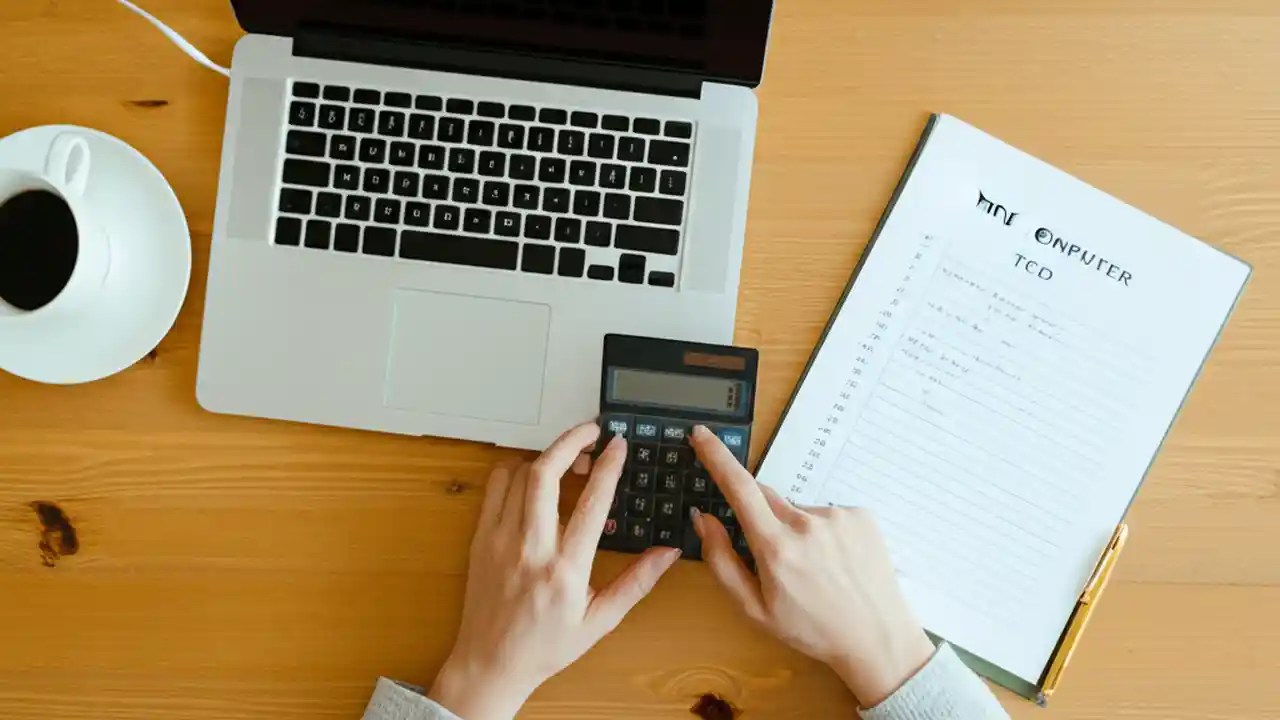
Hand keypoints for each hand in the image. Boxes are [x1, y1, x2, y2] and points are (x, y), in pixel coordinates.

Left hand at [429, 423, 681, 719]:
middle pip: (546, 474)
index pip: (591, 503)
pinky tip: (533, 478)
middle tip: (591, 432)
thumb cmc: (544, 646)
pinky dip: (515, 471)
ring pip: (520, 475)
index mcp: (566, 570)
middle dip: (571, 442)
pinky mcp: (481, 539)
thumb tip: (668, 553)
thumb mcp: (601, 620)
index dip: (608, 467)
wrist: (491, 663)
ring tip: (568, 460)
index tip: (618, 446)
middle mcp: (531, 550)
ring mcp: (501, 541)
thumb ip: (637, 582)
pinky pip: (495, 487)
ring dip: (547, 458)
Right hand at [689, 426, 934, 707]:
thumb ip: (722, 561)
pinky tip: (836, 562)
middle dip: (761, 521)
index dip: (716, 456)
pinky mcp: (860, 514)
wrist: (878, 638)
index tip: (701, 434)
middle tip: (778, 560)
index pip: (739, 488)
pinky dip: (822, 533)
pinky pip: (826, 515)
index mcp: (776, 548)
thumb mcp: (755, 609)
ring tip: (816, 570)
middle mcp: (807, 523)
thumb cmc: (812, 629)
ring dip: (795, 531)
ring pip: (797, 511)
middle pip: (766, 500)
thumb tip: (704, 518)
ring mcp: (837, 515)